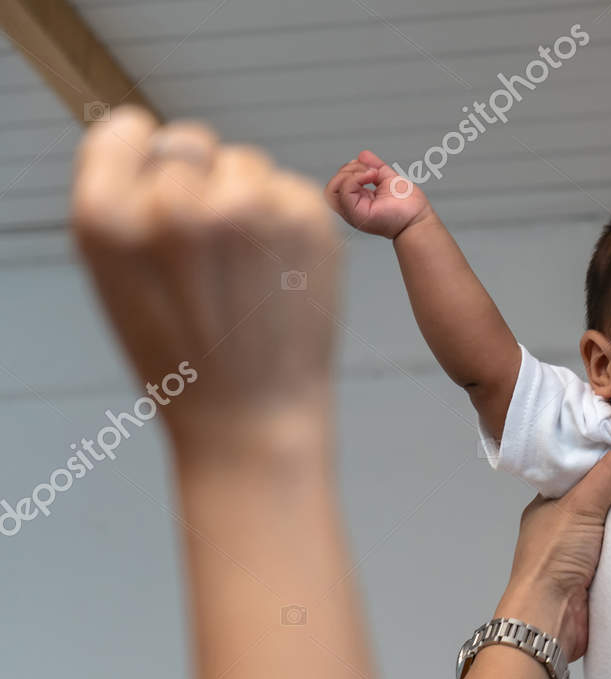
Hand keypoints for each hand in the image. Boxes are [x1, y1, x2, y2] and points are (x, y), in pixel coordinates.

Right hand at [71, 108, 340, 460]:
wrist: (252, 418)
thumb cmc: (183, 357)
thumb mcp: (118, 279)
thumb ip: (128, 205)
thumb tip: (157, 142)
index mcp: (107, 217)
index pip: (126, 131)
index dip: (147, 153)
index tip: (163, 181)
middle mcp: (172, 205)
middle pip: (191, 144)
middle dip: (201, 183)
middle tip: (214, 253)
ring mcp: (244, 209)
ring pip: (245, 164)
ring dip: (249, 201)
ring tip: (247, 271)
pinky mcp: (304, 219)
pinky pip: (291, 189)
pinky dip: (291, 223)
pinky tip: (281, 275)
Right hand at [324, 149, 434, 238]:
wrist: (418, 217)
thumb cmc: (408, 204)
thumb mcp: (387, 178)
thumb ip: (374, 167)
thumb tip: (362, 155)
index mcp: (358, 201)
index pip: (339, 183)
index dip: (350, 170)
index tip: (371, 168)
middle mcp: (352, 209)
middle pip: (333, 185)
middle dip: (348, 170)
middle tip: (371, 170)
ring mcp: (353, 213)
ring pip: (332, 189)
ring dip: (350, 174)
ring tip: (371, 173)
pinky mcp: (357, 214)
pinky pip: (344, 192)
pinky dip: (355, 178)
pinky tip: (371, 176)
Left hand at [496, 451, 610, 659]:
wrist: (553, 616)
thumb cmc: (551, 561)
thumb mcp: (580, 505)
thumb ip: (607, 475)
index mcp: (551, 504)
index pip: (583, 472)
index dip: (608, 460)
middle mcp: (566, 526)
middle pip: (604, 499)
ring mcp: (583, 552)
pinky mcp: (600, 575)